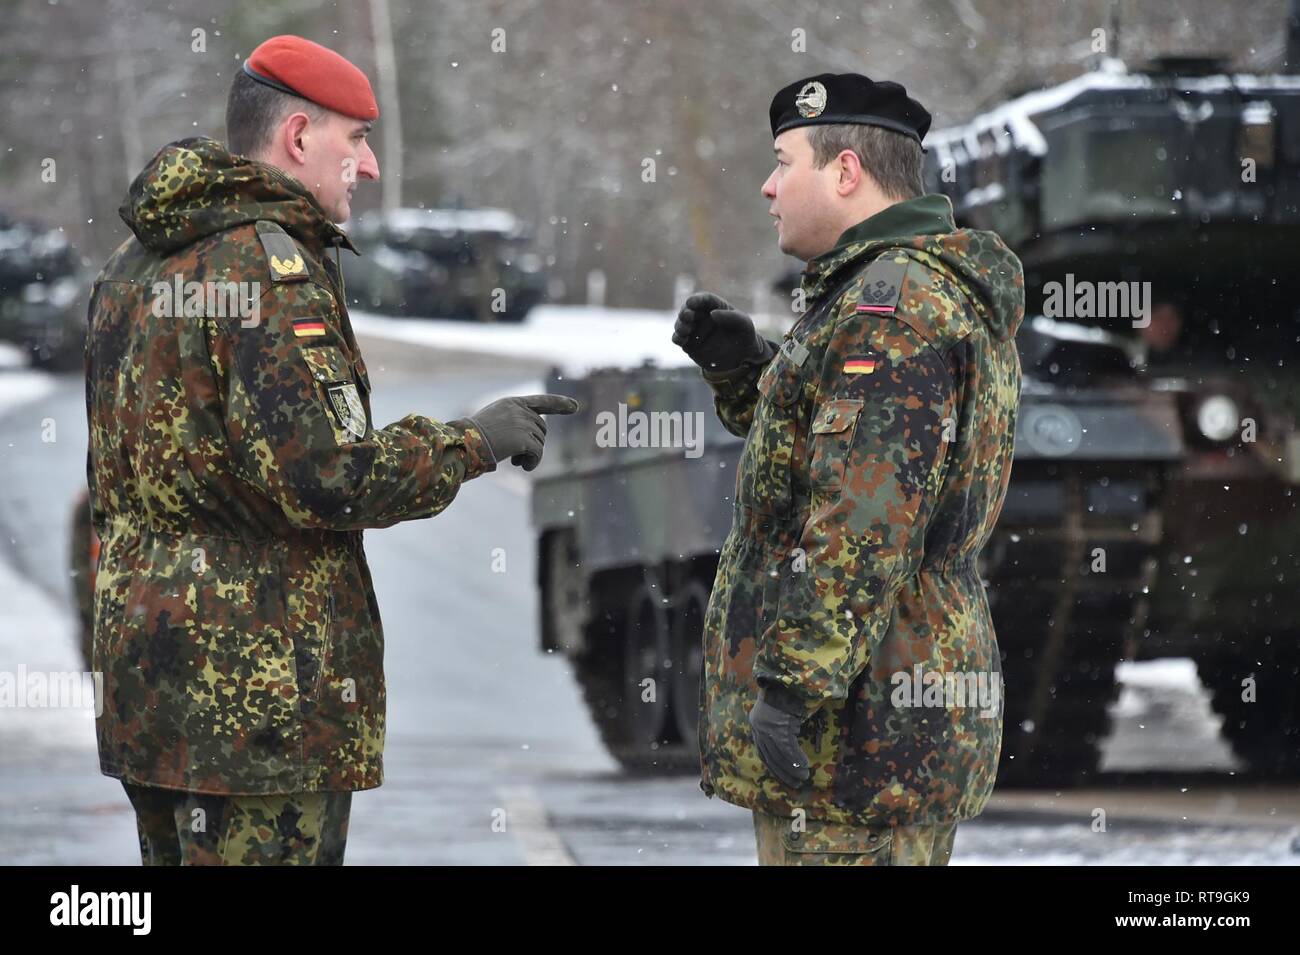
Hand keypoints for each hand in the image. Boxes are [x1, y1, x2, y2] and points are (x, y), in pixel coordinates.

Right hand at [462, 394, 578, 470]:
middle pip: (541, 429)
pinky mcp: (524, 439)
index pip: (542, 401)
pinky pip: (538, 454)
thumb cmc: (473, 437)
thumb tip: (534, 443)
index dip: (560, 404)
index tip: (576, 406)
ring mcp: (523, 423)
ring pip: (540, 442)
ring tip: (512, 459)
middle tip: (514, 454)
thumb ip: (515, 423)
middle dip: (532, 443)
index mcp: (512, 402)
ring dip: (530, 454)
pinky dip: (532, 462)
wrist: (464, 443)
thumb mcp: (494, 421)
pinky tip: (522, 466)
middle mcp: (520, 410)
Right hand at [673, 292, 768, 371]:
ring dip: (680, 325)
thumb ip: (731, 317)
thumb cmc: (745, 336)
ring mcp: (694, 330)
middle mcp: (702, 316)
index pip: (703, 299)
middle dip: (685, 312)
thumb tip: (712, 314)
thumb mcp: (744, 324)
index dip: (696, 299)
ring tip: (685, 330)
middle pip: (688, 310)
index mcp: (715, 306)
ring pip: (681, 324)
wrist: (742, 357)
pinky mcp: (689, 344)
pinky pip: (679, 339)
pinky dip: (677, 338)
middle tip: (687, 316)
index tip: (691, 302)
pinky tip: (681, 339)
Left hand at [749, 695, 810, 788]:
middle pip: (771, 756)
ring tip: (803, 777)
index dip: (773, 766)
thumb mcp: (778, 711)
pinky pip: (788, 750)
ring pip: (780, 756)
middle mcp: (759, 728)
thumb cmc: (786, 691)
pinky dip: (797, 760)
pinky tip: (805, 767)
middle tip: (794, 783)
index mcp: (757, 723)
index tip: (782, 775)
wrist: (788, 677)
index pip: (762, 751)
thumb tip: (788, 742)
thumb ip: (779, 725)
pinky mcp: (778, 729)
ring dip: (793, 769)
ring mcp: (768, 729)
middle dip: (783, 772)